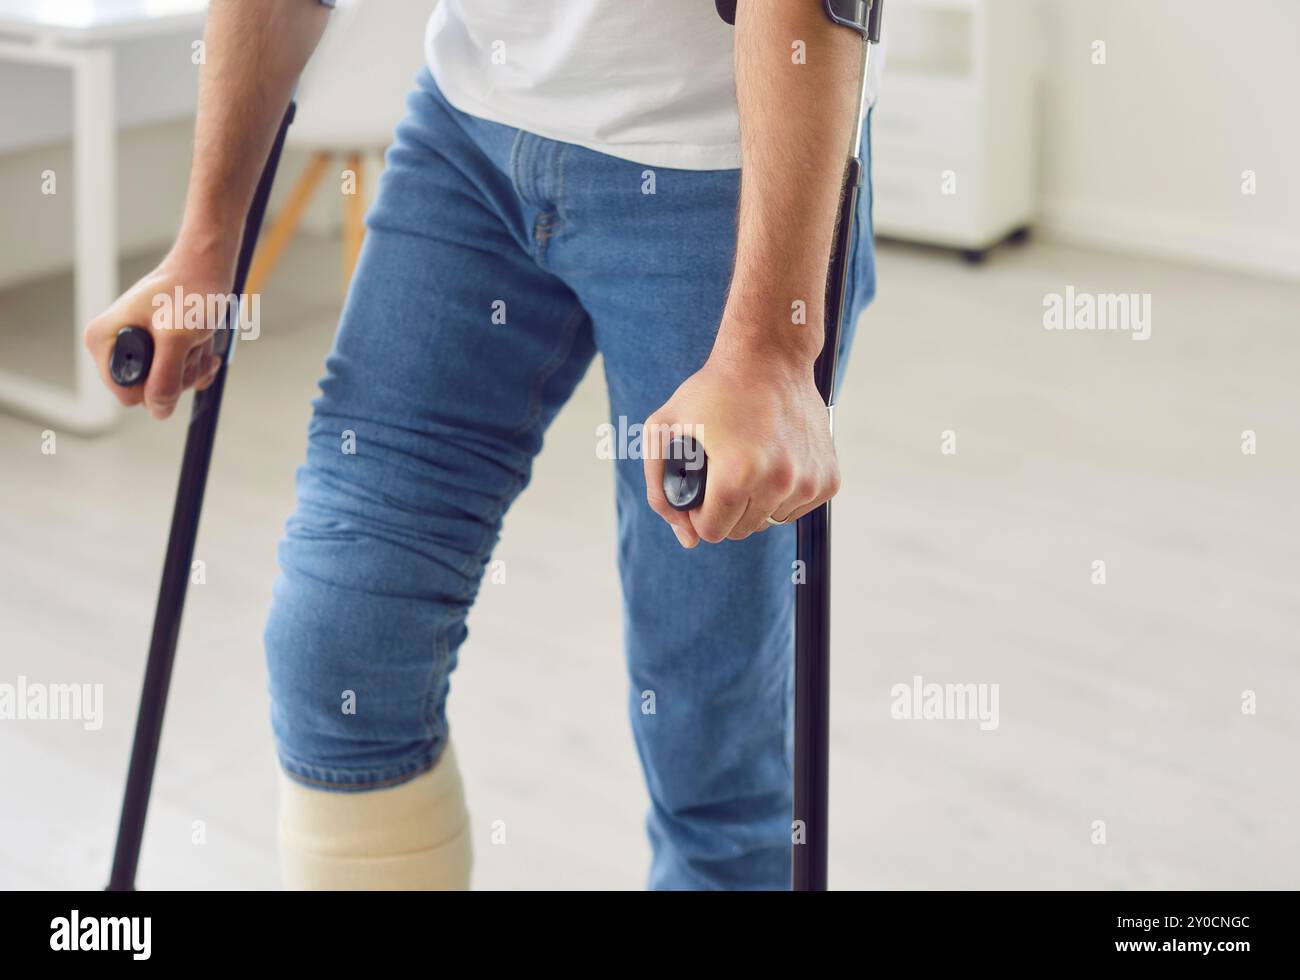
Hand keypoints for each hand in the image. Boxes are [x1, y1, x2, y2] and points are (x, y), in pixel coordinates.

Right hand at [83, 248, 235, 418]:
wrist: (208, 268)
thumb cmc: (190, 292)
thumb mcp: (177, 336)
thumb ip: (165, 377)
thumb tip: (158, 412)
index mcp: (103, 341)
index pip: (128, 395)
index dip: (157, 384)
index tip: (173, 353)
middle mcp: (116, 348)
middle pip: (150, 394)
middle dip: (179, 374)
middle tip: (189, 342)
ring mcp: (139, 351)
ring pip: (171, 387)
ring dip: (193, 365)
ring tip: (196, 335)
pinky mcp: (160, 353)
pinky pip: (182, 378)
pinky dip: (199, 364)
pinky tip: (203, 342)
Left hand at [643, 341, 839, 547]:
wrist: (769, 358)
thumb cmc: (712, 392)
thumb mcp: (664, 430)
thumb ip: (661, 490)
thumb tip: (687, 539)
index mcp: (737, 474)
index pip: (712, 531)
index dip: (699, 513)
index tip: (701, 488)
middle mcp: (779, 481)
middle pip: (741, 531)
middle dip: (726, 510)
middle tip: (723, 472)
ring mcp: (809, 481)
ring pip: (769, 521)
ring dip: (755, 503)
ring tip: (749, 462)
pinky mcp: (829, 479)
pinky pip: (796, 508)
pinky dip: (782, 494)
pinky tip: (773, 461)